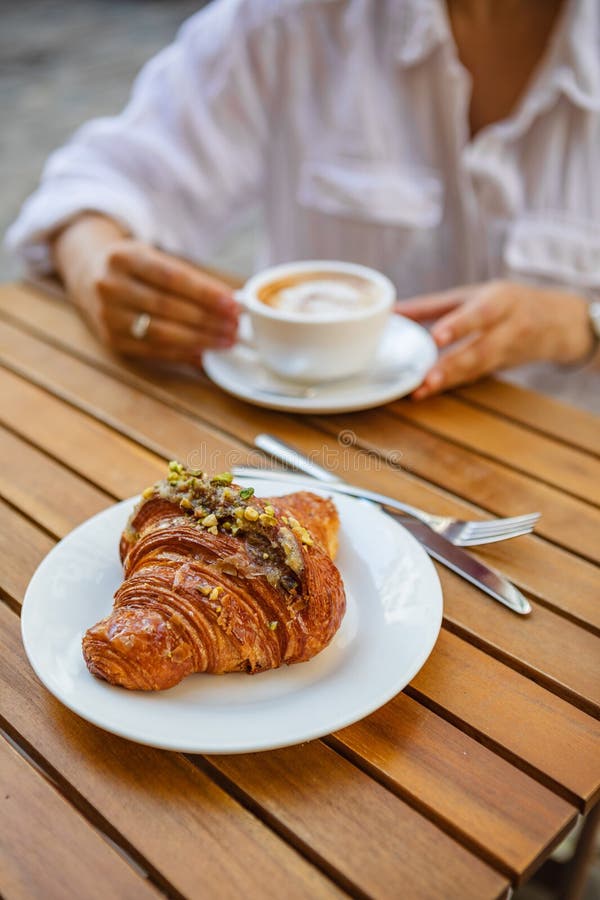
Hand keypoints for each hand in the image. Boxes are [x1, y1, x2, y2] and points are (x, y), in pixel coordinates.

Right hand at [53, 214, 238, 364]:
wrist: (87, 274)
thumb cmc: (134, 267)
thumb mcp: (153, 258)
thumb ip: (188, 279)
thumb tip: (230, 306)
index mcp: (124, 257)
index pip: (172, 277)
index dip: (206, 293)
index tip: (233, 305)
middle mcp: (111, 286)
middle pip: (168, 307)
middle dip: (208, 320)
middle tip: (235, 328)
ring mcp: (107, 315)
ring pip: (161, 333)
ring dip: (199, 340)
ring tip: (225, 342)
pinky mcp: (111, 340)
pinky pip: (152, 351)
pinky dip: (181, 354)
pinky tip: (203, 354)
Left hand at [397, 280, 593, 398]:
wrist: (559, 323)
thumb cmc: (508, 302)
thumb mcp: (474, 295)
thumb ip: (433, 305)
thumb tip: (392, 310)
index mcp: (501, 301)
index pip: (480, 313)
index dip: (459, 326)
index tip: (436, 338)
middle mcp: (508, 328)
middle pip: (480, 349)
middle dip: (452, 365)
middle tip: (425, 378)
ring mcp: (508, 352)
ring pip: (478, 369)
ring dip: (449, 380)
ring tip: (421, 390)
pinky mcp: (502, 368)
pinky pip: (474, 378)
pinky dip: (450, 385)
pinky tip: (426, 392)